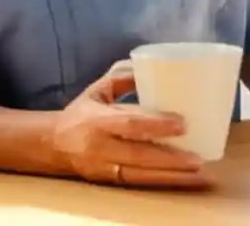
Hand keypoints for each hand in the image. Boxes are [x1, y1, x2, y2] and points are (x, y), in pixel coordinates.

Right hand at [52, 60, 211, 188]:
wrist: (52, 144)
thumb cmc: (82, 112)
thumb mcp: (98, 89)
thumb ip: (124, 75)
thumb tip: (153, 65)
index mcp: (97, 120)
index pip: (130, 124)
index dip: (156, 125)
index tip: (183, 124)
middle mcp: (100, 146)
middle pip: (138, 154)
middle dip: (169, 157)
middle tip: (197, 156)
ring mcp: (103, 167)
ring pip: (139, 174)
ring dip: (170, 174)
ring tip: (197, 169)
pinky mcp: (108, 180)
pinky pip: (136, 183)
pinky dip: (160, 181)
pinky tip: (182, 178)